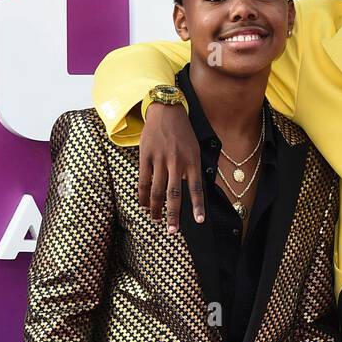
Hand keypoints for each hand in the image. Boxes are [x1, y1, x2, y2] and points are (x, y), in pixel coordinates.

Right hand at [138, 102, 204, 232]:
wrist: (166, 110)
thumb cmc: (183, 133)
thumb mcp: (194, 149)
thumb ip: (193, 171)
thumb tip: (191, 194)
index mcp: (192, 161)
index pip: (196, 188)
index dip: (198, 206)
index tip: (199, 221)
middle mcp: (176, 162)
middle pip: (174, 194)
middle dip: (173, 215)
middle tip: (172, 231)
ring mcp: (160, 159)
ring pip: (156, 190)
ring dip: (156, 208)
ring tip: (156, 219)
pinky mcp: (145, 156)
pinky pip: (143, 180)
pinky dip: (143, 195)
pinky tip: (143, 205)